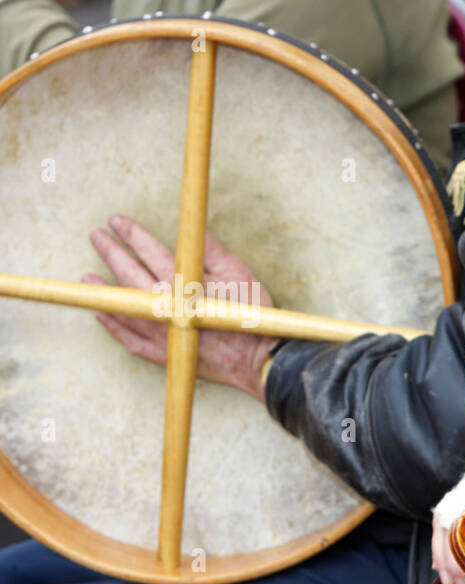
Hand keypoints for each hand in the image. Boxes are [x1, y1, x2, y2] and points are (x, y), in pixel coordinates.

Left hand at [85, 215, 277, 401]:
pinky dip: (113, 325)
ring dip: (103, 288)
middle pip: (129, 273)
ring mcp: (158, 330)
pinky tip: (103, 315)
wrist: (256, 359)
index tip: (117, 222)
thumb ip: (212, 251)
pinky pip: (128, 338)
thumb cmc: (251, 315)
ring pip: (122, 304)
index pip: (150, 250)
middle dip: (111, 252)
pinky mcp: (160, 352)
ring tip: (88, 276)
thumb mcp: (239, 274)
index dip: (132, 234)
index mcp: (181, 281)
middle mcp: (163, 304)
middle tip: (97, 237)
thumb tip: (193, 230)